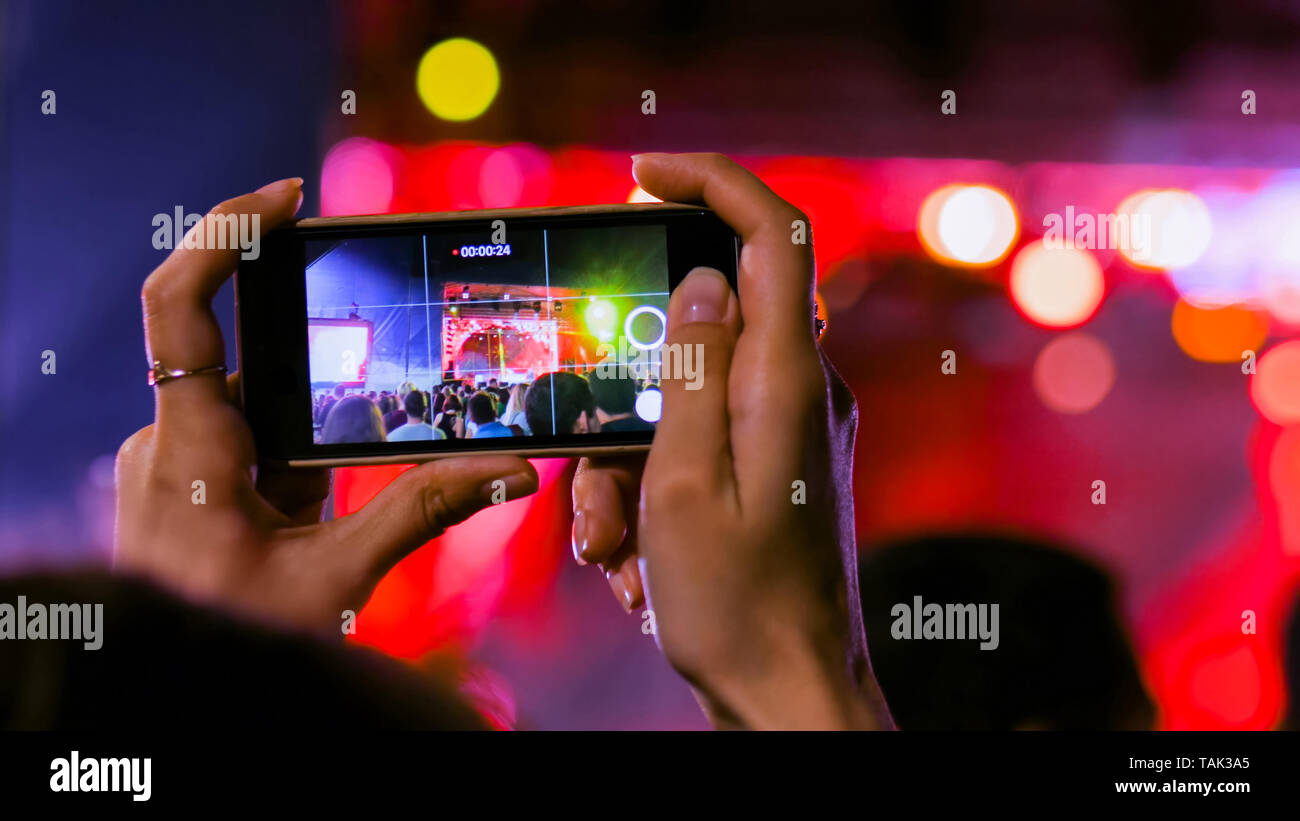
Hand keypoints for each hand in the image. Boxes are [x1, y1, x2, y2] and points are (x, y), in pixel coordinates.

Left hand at [115, 179, 537, 631]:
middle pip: (242, 348)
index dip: (226, 233)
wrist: (173, 693)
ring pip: (256, 402)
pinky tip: (324, 500)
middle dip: (317, 351)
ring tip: (352, 456)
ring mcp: (182, 464)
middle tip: (382, 336)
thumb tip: (511, 468)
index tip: (290, 199)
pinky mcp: (198, 486)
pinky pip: (252, 439)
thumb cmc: (233, 640)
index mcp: (192, 451)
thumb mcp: (339, 578)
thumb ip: (425, 513)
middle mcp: (174, 443)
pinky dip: (299, 450)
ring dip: (313, 417)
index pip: (179, 306)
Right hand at [572, 154, 892, 728]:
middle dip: (626, 392)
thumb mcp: (682, 485)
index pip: (771, 235)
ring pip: (684, 398)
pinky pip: (697, 443)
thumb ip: (691, 372)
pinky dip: (651, 489)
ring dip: (626, 465)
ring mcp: (789, 429)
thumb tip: (700, 283)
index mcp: (784, 382)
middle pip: (702, 327)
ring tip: (612, 547)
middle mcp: (799, 392)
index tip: (642, 177)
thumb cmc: (736, 605)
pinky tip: (635, 560)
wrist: (789, 692)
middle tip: (596, 475)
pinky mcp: (774, 464)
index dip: (710, 184)